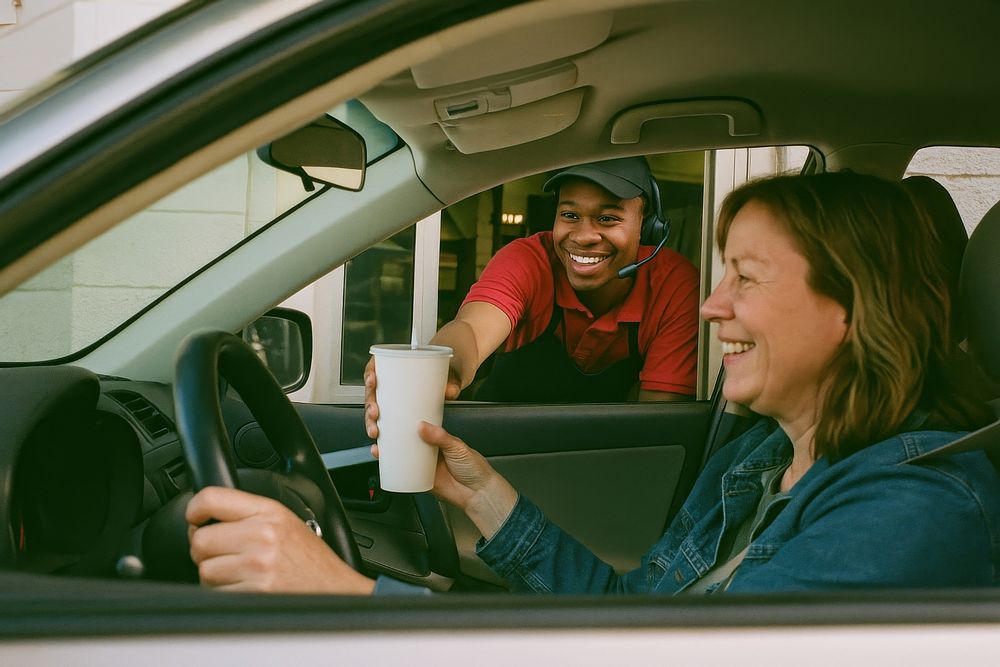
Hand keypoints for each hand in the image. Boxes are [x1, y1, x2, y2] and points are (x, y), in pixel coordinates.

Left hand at [186, 486, 374, 594]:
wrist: (334, 588)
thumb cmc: (309, 559)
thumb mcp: (285, 521)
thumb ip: (248, 514)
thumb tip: (203, 520)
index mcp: (269, 512)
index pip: (212, 499)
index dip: (194, 510)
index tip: (194, 519)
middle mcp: (262, 535)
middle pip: (200, 540)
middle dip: (206, 551)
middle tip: (223, 554)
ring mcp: (257, 565)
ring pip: (205, 570)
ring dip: (215, 576)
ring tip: (240, 573)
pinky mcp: (253, 592)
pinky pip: (215, 593)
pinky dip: (224, 594)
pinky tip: (245, 587)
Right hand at [364, 356, 460, 438]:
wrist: (452, 398)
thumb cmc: (447, 379)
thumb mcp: (452, 380)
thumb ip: (451, 386)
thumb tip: (449, 391)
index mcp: (400, 370)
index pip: (377, 367)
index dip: (370, 373)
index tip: (373, 380)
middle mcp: (394, 387)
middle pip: (373, 394)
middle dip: (369, 405)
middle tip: (375, 412)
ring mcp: (395, 406)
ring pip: (375, 414)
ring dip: (371, 424)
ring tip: (376, 431)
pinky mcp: (399, 424)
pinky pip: (385, 432)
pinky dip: (380, 442)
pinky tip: (378, 447)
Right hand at [373, 422, 517, 538]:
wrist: (479, 492)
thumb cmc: (474, 467)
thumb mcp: (457, 447)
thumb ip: (441, 437)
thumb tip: (423, 426)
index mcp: (438, 438)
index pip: (418, 426)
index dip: (406, 421)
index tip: (394, 414)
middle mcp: (428, 449)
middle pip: (406, 440)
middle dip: (391, 434)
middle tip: (381, 429)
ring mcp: (423, 464)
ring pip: (401, 456)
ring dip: (387, 450)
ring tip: (378, 444)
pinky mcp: (421, 479)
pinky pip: (403, 473)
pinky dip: (392, 469)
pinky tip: (384, 462)